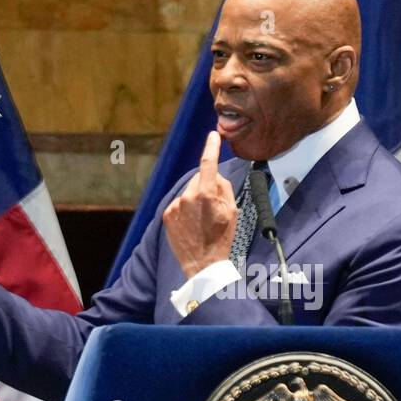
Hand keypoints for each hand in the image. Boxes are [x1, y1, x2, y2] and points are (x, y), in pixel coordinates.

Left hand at [163, 131, 237, 278]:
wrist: (202, 264)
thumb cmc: (221, 239)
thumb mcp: (232, 211)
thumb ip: (224, 187)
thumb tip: (215, 175)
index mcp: (206, 194)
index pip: (208, 163)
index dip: (211, 146)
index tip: (213, 136)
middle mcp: (188, 196)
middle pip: (199, 180)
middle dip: (206, 187)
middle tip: (214, 207)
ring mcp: (176, 206)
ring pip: (189, 193)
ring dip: (195, 200)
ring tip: (202, 221)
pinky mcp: (167, 215)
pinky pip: (180, 204)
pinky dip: (186, 210)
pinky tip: (193, 225)